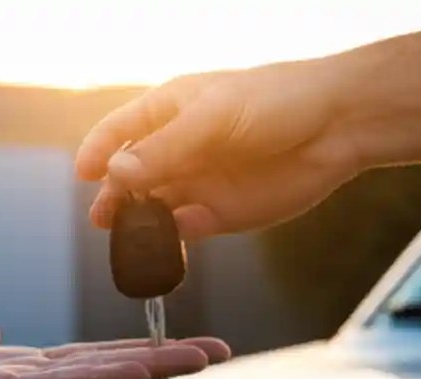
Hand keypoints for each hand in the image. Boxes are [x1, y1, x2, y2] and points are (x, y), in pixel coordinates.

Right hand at [76, 31, 420, 241]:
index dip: (98, 151)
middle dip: (114, 197)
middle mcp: (178, 150)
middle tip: (104, 218)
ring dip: (141, 223)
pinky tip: (182, 230)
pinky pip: (186, 229)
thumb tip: (116, 173)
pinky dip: (177, 235)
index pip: (119, 131)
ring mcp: (198, 183)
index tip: (83, 173)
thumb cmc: (276, 101)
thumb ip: (165, 149)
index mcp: (170, 111)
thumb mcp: (214, 117)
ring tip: (133, 236)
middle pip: (130, 178)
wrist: (337, 126)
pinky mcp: (221, 214)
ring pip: (153, 209)